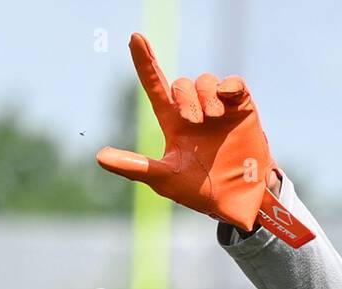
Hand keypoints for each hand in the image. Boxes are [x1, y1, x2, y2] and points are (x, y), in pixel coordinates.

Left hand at [98, 33, 290, 234]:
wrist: (236, 197)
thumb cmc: (199, 192)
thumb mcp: (164, 178)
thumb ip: (134, 167)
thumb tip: (99, 157)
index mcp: (173, 123)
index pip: (155, 86)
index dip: (145, 62)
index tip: (135, 38)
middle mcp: (194, 111)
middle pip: (181, 84)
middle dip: (185, 98)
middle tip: (194, 122)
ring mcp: (219, 108)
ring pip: (205, 80)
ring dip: (205, 96)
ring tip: (211, 118)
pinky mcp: (242, 107)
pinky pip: (233, 82)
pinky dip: (228, 86)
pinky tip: (227, 101)